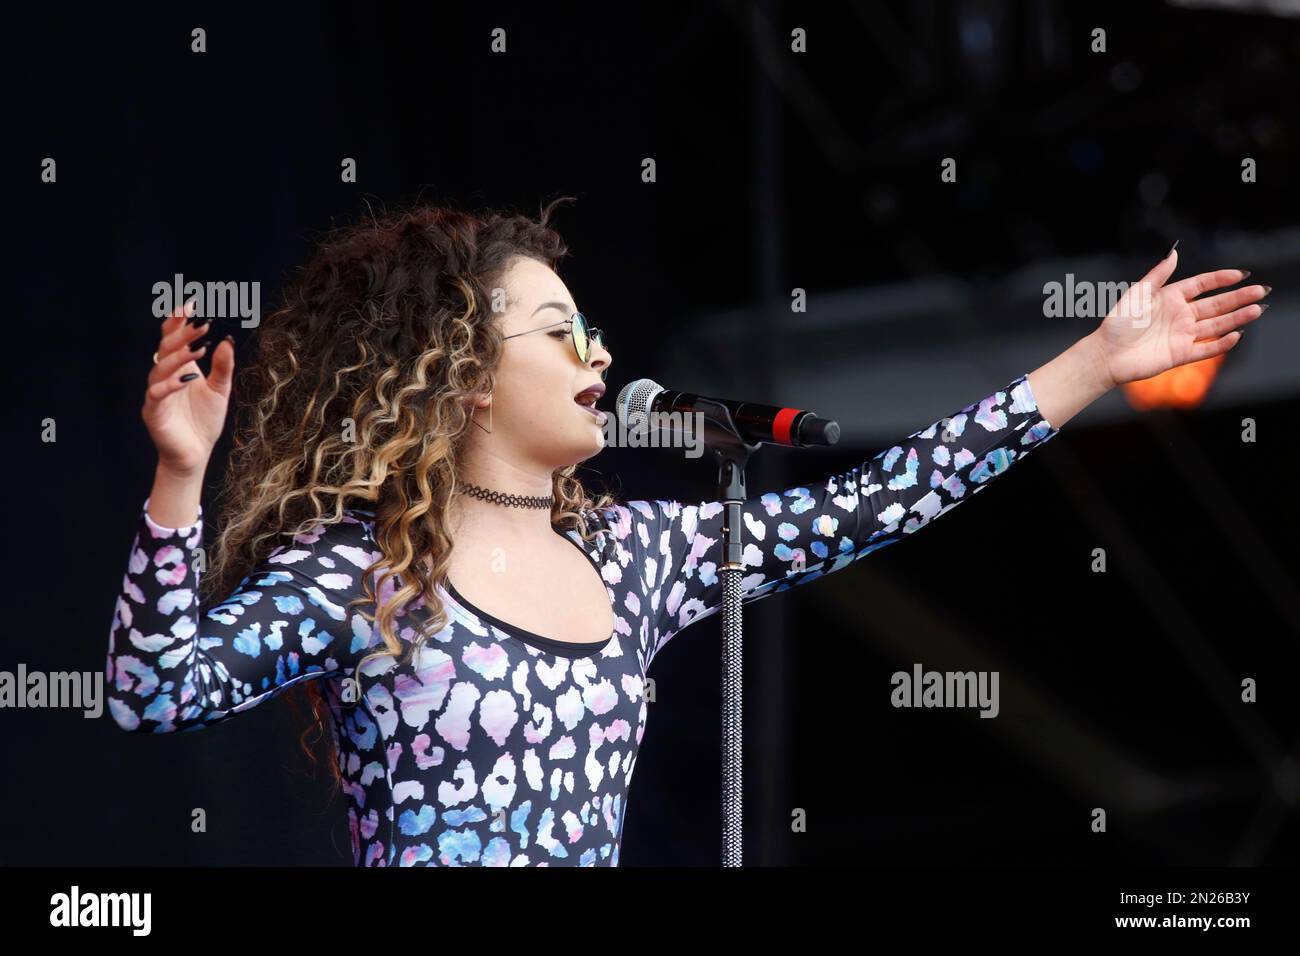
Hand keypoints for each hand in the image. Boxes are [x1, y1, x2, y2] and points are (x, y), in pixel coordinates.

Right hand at [141, 300, 235, 475]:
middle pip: (166, 348)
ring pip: (161, 367)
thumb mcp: (220, 390)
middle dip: (183, 334)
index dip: (180, 321)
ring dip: (180, 355)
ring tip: (199, 346)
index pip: (174, 339)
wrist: (195, 454)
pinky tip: (187, 378)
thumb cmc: (204, 421)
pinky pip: (157, 393)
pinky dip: (171, 383)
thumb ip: (222, 367)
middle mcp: (164, 376)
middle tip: (201, 323)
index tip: (192, 303)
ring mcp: (156, 392)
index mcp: (179, 369)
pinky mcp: (153, 411)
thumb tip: (228, 340)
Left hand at [1088, 248, 1269, 387]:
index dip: (1221, 279)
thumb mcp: (1138, 293)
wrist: (1106, 354)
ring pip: (1216, 325)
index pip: (1202, 285)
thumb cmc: (1118, 323)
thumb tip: (1174, 252)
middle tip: (1261, 290)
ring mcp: (1182, 335)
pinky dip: (1221, 344)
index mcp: (1171, 297)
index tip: (1241, 274)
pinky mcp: (1180, 355)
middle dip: (1239, 298)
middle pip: (1216, 305)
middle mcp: (1180, 315)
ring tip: (1257, 310)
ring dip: (1237, 318)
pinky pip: (1206, 349)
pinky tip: (1236, 335)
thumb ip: (1158, 274)